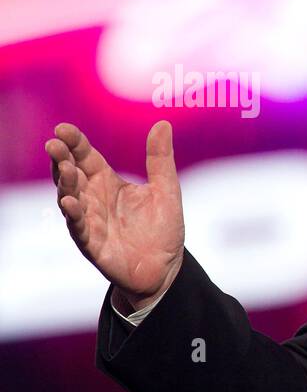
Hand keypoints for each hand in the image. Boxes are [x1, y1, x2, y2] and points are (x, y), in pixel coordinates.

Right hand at [44, 121, 184, 309]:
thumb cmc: (162, 228)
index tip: (63, 129)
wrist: (165, 268)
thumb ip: (160, 159)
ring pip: (69, 197)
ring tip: (66, 169)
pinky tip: (70, 203)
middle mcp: (93, 198)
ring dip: (65, 184)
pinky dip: (73, 215)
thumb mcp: (166, 190)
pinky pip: (78, 228)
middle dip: (61, 159)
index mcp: (107, 181)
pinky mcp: (91, 244)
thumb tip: (163, 124)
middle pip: (70, 173)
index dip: (74, 142)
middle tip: (54, 144)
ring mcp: (89, 220)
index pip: (85, 156)